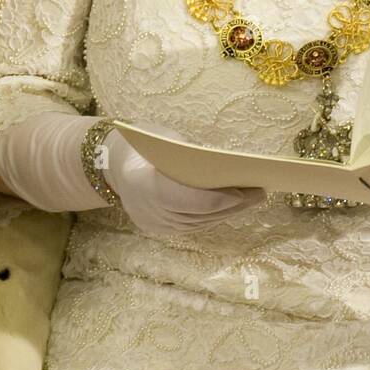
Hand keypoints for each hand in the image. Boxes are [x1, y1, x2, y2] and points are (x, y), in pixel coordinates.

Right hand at [102, 127, 265, 237]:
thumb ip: (192, 157)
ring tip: (252, 199)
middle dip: (233, 205)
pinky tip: (231, 206)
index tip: (245, 192)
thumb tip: (229, 169)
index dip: (221, 199)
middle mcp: (149, 211)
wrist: (110, 162)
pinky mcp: (157, 230)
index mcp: (147, 185)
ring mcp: (152, 224)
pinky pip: (191, 225)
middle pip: (199, 214)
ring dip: (227, 213)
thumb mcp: (167, 139)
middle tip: (260, 192)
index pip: (192, 200)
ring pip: (198, 223)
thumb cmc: (144, 142)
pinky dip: (212, 216)